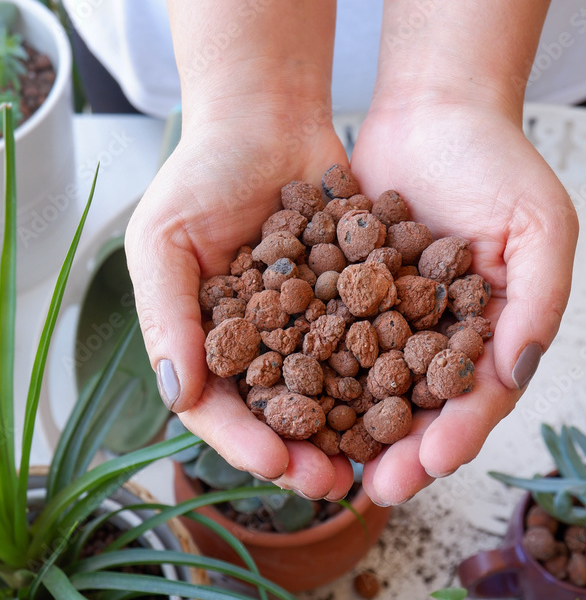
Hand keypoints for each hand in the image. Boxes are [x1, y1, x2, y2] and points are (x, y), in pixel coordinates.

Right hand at [125, 104, 354, 500]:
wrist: (268, 114)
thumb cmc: (201, 173)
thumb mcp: (164, 239)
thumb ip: (165, 314)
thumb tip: (176, 394)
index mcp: (201, 340)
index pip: (216, 409)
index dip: (245, 442)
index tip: (278, 467)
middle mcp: (253, 344)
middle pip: (275, 415)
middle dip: (301, 453)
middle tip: (333, 485)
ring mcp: (302, 326)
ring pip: (325, 395)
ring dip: (346, 431)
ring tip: (375, 463)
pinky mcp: (347, 303)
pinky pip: (365, 349)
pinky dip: (381, 378)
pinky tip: (408, 403)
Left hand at [350, 98, 578, 505]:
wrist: (434, 108)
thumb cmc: (499, 163)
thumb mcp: (539, 226)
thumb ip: (537, 302)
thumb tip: (513, 375)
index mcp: (494, 332)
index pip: (476, 400)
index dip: (454, 436)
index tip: (426, 467)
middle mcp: (442, 336)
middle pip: (419, 409)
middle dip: (396, 451)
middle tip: (367, 488)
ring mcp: (394, 319)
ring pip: (371, 387)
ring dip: (349, 427)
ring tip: (322, 463)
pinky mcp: (351, 296)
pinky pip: (332, 341)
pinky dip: (314, 372)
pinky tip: (289, 400)